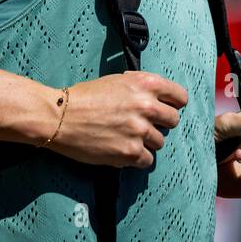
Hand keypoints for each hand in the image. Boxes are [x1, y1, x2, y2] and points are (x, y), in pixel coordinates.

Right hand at [46, 71, 186, 167]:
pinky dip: (137, 158)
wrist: (60, 117)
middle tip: (144, 125)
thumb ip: (140, 88)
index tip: (166, 109)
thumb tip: (157, 98)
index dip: (173, 104)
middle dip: (161, 124)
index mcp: (146, 84)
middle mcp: (147, 106)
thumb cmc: (85, 96)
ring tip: (126, 137)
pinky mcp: (130, 152)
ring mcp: (140, 130)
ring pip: (159, 142)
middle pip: (173, 120)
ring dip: (146, 141)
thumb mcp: (117, 80)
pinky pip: (147, 160)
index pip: (180, 97)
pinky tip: (123, 150)